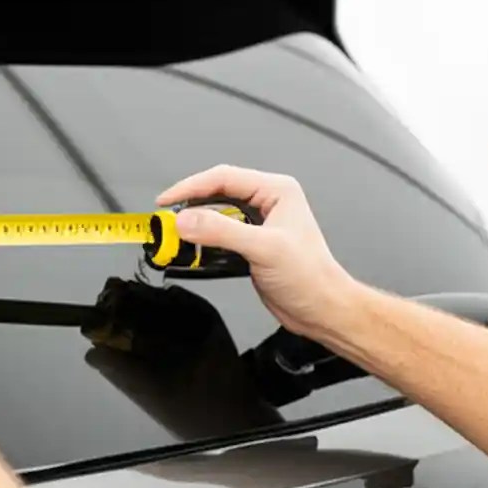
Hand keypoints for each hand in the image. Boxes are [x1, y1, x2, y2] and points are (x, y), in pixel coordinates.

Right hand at [157, 164, 357, 338]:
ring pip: (214, 213)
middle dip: (188, 205)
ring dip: (193, 224)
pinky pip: (217, 233)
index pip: (223, 178)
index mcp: (276, 191)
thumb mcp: (264, 249)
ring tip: (174, 236)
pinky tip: (191, 249)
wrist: (322, 309)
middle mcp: (267, 202)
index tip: (165, 201)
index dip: (190, 187)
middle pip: (215, 192)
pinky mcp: (249, 243)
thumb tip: (185, 220)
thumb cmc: (311, 277)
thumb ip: (221, 231)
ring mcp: (257, 223)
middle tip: (166, 221)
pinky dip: (200, 240)